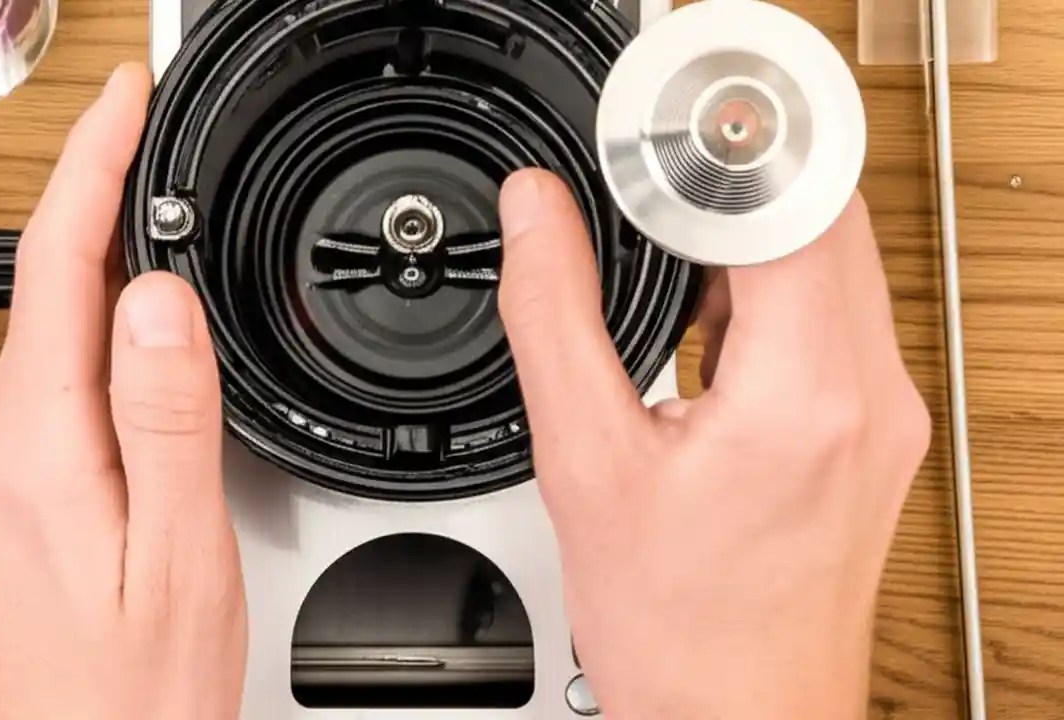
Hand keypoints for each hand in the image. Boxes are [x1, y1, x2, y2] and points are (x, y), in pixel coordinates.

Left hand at [0, 64, 246, 719]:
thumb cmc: (136, 686)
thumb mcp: (179, 553)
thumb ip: (169, 419)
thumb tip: (161, 302)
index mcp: (40, 444)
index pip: (63, 263)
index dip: (96, 163)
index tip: (129, 100)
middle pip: (53, 279)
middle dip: (105, 194)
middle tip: (160, 133)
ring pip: (56, 321)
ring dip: (107, 257)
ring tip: (159, 202)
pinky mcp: (10, 478)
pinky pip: (56, 368)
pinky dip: (100, 319)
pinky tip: (139, 314)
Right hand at [496, 170, 929, 718]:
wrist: (736, 717)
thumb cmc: (678, 629)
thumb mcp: (585, 462)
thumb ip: (555, 316)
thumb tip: (537, 217)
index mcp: (804, 397)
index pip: (789, 209)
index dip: (718, 165)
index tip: (652, 169)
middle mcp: (871, 397)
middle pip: (825, 219)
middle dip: (733, 199)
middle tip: (650, 221)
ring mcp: (886, 416)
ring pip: (837, 263)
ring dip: (753, 250)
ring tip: (673, 295)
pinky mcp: (877, 433)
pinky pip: (836, 320)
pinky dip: (774, 301)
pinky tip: (711, 342)